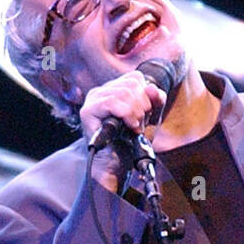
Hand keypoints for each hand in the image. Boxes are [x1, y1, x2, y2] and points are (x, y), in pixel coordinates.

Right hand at [78, 73, 164, 189]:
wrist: (116, 165)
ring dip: (135, 113)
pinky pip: (111, 102)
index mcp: (114, 88)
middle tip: (139, 125)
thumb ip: (156, 101)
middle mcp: (102, 91)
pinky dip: (126, 114)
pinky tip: (129, 127)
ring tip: (134, 128)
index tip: (146, 116)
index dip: (147, 96)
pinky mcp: (88, 111)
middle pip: (132, 84)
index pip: (136, 78)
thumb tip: (152, 88)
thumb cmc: (129, 143)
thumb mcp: (150, 118)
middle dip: (143, 106)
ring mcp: (93, 100)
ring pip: (124, 93)